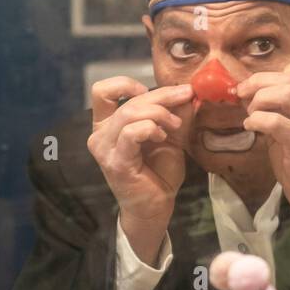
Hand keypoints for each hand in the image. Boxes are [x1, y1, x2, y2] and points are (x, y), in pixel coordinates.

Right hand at [87, 77, 194, 264]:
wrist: (157, 206)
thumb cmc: (158, 173)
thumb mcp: (170, 136)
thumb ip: (176, 114)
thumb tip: (189, 91)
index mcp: (107, 124)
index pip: (103, 90)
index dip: (126, 83)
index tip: (152, 91)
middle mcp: (100, 134)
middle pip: (128, 101)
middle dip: (162, 96)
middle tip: (186, 99)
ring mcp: (105, 149)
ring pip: (129, 114)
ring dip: (159, 114)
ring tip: (175, 126)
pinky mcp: (116, 162)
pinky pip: (131, 133)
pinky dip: (151, 129)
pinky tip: (163, 138)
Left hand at [237, 56, 289, 227]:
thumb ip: (286, 106)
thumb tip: (252, 89)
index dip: (281, 70)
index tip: (263, 85)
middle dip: (259, 83)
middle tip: (243, 96)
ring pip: (285, 93)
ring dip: (259, 100)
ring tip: (251, 114)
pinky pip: (275, 122)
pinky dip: (256, 120)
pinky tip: (251, 127)